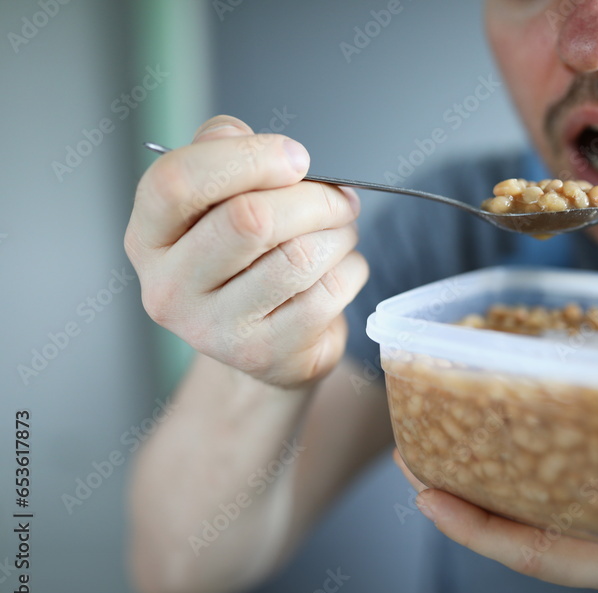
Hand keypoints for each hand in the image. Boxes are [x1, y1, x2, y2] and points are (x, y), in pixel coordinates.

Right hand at [125, 116, 368, 386]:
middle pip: (250, 219)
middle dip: (313, 198)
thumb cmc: (245, 262)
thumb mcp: (219, 201)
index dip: (246, 158)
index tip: (294, 157)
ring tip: (341, 232)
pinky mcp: (265, 354)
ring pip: (298, 256)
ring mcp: (214, 329)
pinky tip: (341, 268)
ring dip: (339, 234)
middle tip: (339, 198)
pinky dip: (350, 270)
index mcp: (149, 237)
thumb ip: (220, 153)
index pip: (177, 181)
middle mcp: (170, 288)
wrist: (262, 348)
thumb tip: (238, 136)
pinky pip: (327, 293)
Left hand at [395, 425, 597, 592]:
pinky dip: (529, 458)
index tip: (426, 496)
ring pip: (535, 509)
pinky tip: (515, 421)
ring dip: (486, 474)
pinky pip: (563, 488)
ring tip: (439, 428)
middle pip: (521, 529)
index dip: (481, 529)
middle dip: (462, 495)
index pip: (544, 552)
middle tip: (410, 446)